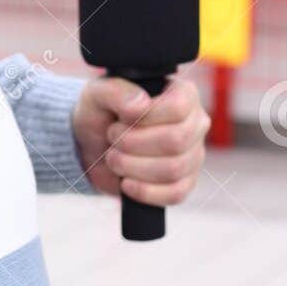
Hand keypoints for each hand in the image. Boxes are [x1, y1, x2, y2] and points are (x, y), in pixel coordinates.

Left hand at [71, 75, 209, 206]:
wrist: (92, 146)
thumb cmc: (101, 113)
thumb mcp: (98, 93)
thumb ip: (117, 91)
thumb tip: (140, 105)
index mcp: (183, 94)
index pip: (177, 107)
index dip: (144, 118)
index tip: (120, 119)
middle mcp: (194, 123)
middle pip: (175, 141)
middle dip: (132, 143)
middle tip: (112, 137)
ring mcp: (193, 155)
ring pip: (173, 169)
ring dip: (132, 166)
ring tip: (114, 157)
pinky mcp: (185, 182)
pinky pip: (175, 194)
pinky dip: (144, 191)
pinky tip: (126, 183)